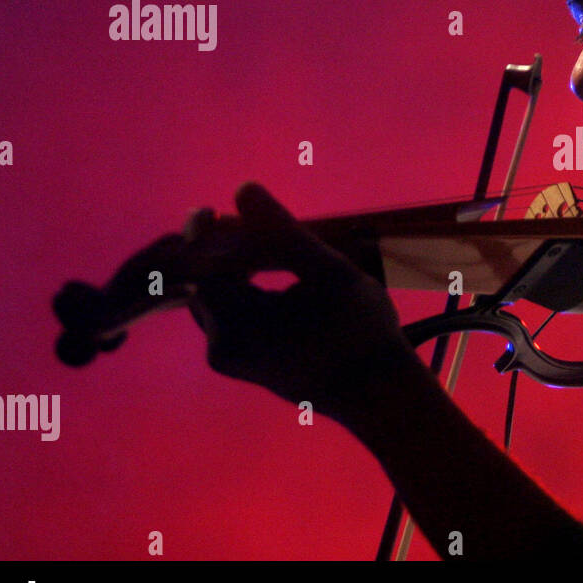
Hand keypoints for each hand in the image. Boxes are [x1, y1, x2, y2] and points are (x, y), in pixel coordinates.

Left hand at [182, 182, 407, 417]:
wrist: (381, 394)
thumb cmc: (362, 332)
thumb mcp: (329, 272)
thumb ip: (282, 231)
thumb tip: (242, 188)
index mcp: (237, 326)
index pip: (201, 265)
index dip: (205, 234)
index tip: (213, 208)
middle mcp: (221, 346)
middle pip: (204, 282)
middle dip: (218, 251)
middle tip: (238, 223)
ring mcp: (230, 358)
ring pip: (217, 298)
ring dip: (232, 270)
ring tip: (258, 250)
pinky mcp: (242, 363)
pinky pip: (229, 315)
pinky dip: (241, 291)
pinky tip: (264, 277)